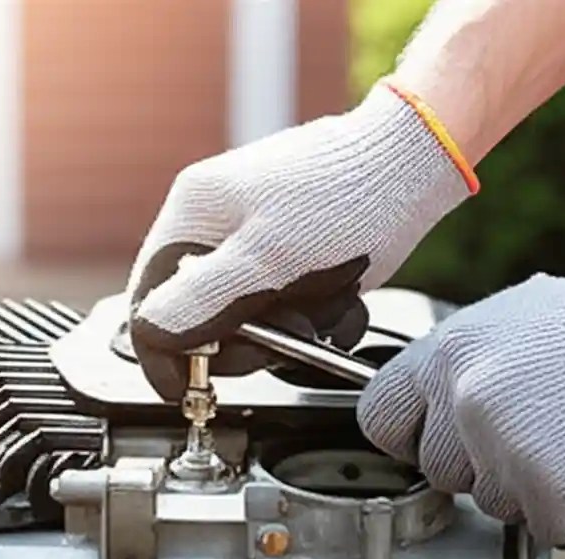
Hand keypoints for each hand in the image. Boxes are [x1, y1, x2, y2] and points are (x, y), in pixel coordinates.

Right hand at [126, 82, 477, 399]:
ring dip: (289, 323)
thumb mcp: (269, 259)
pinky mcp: (287, 245)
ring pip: (246, 313)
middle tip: (287, 331)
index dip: (165, 354)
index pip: (148, 302)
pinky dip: (312, 309)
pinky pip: (282, 300)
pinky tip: (338, 295)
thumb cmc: (351, 195)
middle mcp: (212, 221)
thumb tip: (151, 333)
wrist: (416, 160)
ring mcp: (251, 232)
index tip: (189, 390)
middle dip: (247, 335)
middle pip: (198, 313)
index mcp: (192, 213)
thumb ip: (204, 299)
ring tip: (324, 303)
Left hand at [357, 245, 564, 548]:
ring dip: (528, 488)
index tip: (436, 439)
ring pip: (491, 505)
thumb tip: (422, 407)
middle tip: (536, 430)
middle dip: (479, 464)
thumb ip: (454, 368)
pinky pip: (544, 528)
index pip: (378, 420)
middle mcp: (462, 401)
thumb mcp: (506, 320)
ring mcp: (503, 450)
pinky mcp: (549, 493)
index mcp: (444, 354)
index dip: (409, 437)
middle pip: (438, 472)